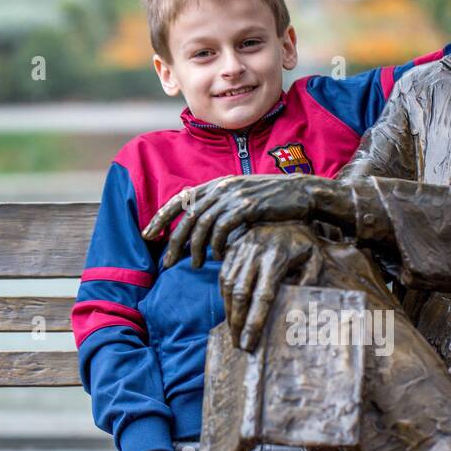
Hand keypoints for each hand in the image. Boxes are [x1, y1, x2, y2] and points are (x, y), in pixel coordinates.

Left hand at [142, 175, 322, 268]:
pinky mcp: (248, 206)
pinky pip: (223, 228)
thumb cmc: (272, 202)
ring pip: (202, 223)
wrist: (302, 192)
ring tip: (194, 266)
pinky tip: (218, 257)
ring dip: (195, 247)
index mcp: (217, 184)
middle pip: (187, 215)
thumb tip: (202, 229)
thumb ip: (222, 209)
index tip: (148, 234)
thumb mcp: (242, 200)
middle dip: (173, 240)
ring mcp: (234, 195)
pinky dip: (217, 244)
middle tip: (166, 262)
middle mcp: (221, 187)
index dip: (161, 216)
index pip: (180, 198)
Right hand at [221, 222, 321, 350]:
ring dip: (228, 311)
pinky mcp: (234, 246)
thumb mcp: (315, 257)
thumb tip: (297, 303)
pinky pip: (223, 273)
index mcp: (276, 258)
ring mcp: (242, 249)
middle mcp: (255, 253)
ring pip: (227, 285)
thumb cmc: (304, 241)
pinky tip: (229, 309)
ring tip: (233, 332)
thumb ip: (309, 279)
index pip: (262, 297)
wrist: (288, 210)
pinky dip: (223, 294)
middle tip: (238, 344)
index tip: (249, 343)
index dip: (254, 322)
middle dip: (237, 322)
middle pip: (240, 294)